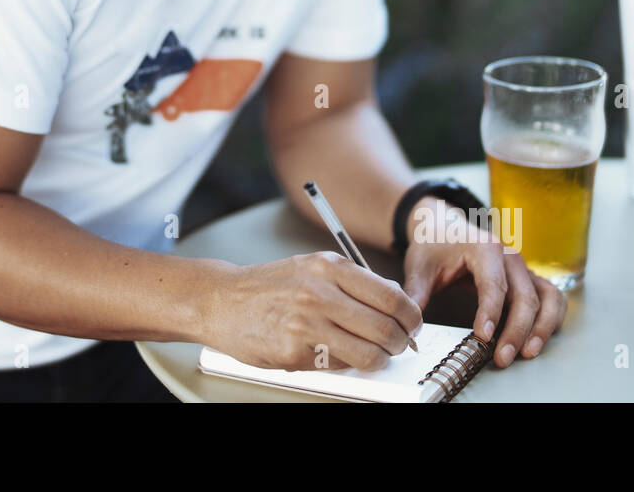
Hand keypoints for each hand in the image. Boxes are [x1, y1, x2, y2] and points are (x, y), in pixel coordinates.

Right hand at [206, 252, 423, 371]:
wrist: (222, 300)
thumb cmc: (269, 286)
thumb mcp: (311, 267)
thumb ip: (351, 282)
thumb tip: (394, 303)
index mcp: (329, 266)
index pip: (392, 296)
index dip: (411, 316)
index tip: (412, 324)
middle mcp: (320, 292)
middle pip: (386, 328)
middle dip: (401, 343)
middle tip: (399, 345)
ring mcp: (307, 324)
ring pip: (370, 354)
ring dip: (380, 360)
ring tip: (374, 356)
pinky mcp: (295, 352)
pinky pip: (340, 366)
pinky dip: (347, 366)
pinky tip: (337, 355)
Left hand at [400, 197, 565, 367]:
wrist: (443, 227)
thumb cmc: (433, 244)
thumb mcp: (419, 266)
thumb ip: (416, 292)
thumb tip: (412, 324)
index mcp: (484, 248)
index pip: (493, 284)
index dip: (491, 313)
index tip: (483, 337)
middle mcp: (510, 256)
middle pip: (525, 296)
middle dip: (516, 330)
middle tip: (502, 358)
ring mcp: (523, 267)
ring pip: (548, 297)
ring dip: (542, 327)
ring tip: (528, 352)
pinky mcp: (529, 278)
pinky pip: (552, 297)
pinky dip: (552, 318)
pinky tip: (539, 339)